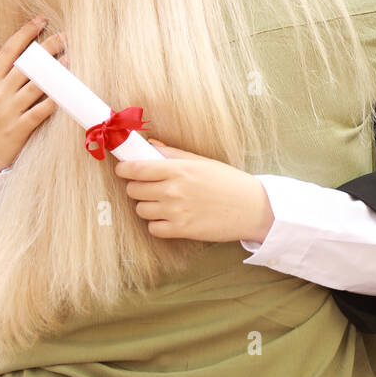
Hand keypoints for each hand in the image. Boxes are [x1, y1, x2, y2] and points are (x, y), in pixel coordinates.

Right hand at [0, 16, 66, 174]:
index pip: (8, 52)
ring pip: (35, 86)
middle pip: (26, 65)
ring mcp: (9, 112)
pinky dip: (53, 101)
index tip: (40, 20)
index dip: (25, 33)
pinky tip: (65, 91)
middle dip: (46, 48)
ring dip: (54, 71)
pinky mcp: (18, 129)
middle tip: (64, 35)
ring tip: (70, 57)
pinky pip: (40, 112)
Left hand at [113, 139, 274, 243]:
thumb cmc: (229, 182)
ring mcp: (176, 212)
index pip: (137, 168)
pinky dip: (157, 224)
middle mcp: (173, 190)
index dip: (125, 169)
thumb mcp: (202, 162)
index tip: (123, 170)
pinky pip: (153, 228)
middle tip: (147, 186)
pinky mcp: (181, 230)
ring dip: (147, 206)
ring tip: (162, 203)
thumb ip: (173, 154)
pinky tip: (169, 217)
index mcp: (179, 169)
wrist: (252, 208)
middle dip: (137, 187)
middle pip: (134, 190)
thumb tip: (150, 146)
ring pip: (141, 210)